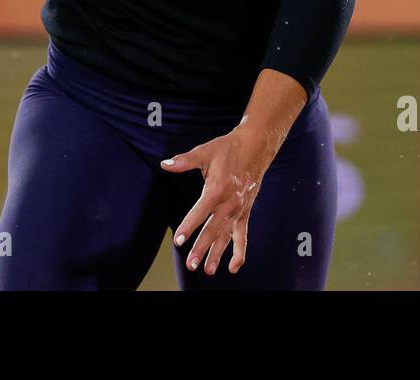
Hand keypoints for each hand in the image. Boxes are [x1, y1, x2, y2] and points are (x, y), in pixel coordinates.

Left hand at [160, 125, 272, 275]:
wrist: (255, 148)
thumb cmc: (227, 149)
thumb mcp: (205, 152)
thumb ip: (185, 161)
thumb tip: (165, 164)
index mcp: (217, 188)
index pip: (200, 211)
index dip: (188, 226)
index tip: (178, 240)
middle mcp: (229, 203)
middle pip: (213, 230)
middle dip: (201, 248)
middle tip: (190, 264)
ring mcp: (238, 210)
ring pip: (226, 236)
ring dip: (217, 254)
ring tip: (207, 271)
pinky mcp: (245, 213)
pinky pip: (242, 236)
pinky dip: (239, 253)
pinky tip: (233, 268)